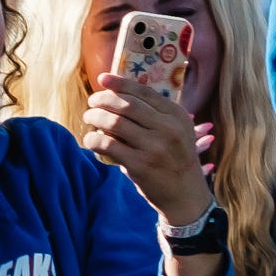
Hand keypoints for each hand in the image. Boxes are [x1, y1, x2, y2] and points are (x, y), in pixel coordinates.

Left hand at [81, 80, 213, 229]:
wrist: (186, 196)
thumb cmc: (175, 160)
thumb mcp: (178, 131)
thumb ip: (156, 114)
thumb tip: (119, 93)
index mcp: (177, 115)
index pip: (144, 92)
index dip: (120, 83)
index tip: (102, 79)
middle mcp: (168, 128)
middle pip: (126, 105)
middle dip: (103, 100)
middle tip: (92, 102)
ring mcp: (154, 147)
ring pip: (115, 123)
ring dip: (95, 117)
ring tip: (89, 119)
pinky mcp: (140, 166)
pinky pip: (109, 146)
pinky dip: (94, 140)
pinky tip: (90, 140)